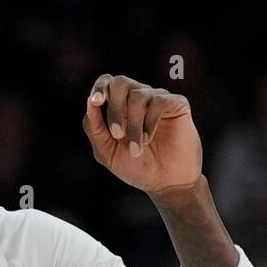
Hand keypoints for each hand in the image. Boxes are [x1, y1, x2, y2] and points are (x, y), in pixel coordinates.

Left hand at [82, 74, 201, 193]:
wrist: (166, 183)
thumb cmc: (136, 168)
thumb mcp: (106, 152)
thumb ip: (94, 129)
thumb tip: (89, 103)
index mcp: (120, 106)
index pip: (108, 82)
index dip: (100, 87)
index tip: (96, 102)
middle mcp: (139, 98)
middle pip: (121, 82)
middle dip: (115, 109)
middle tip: (117, 134)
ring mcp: (158, 100)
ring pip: (138, 95)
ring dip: (133, 125)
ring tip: (136, 148)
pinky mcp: (177, 104)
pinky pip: (159, 102)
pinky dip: (149, 122)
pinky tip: (148, 139)